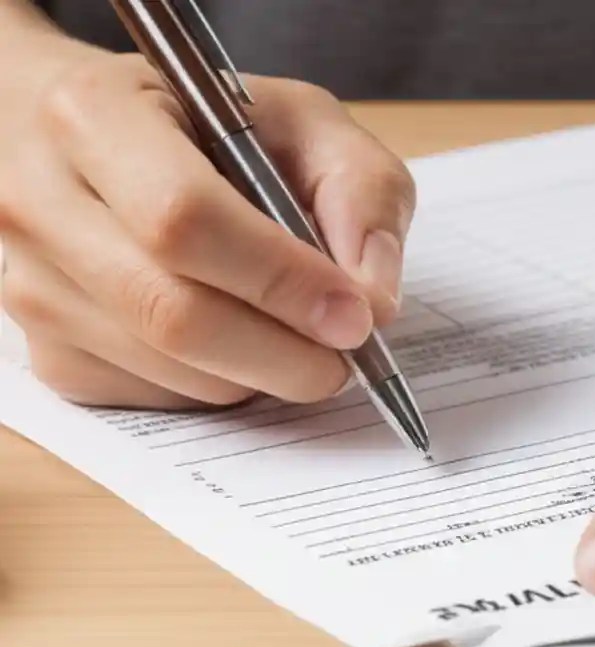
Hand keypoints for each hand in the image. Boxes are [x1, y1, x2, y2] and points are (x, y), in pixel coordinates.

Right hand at [0, 45, 414, 408]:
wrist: (88, 142)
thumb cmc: (204, 126)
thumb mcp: (303, 120)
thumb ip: (360, 190)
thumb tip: (374, 300)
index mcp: (95, 115)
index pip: (183, 219)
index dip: (281, 279)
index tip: (354, 314)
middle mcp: (38, 201)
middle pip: (171, 311)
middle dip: (283, 351)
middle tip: (347, 355)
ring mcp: (29, 285)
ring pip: (169, 369)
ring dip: (260, 373)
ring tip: (297, 334)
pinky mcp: (46, 351)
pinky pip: (153, 398)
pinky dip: (220, 384)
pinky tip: (238, 338)